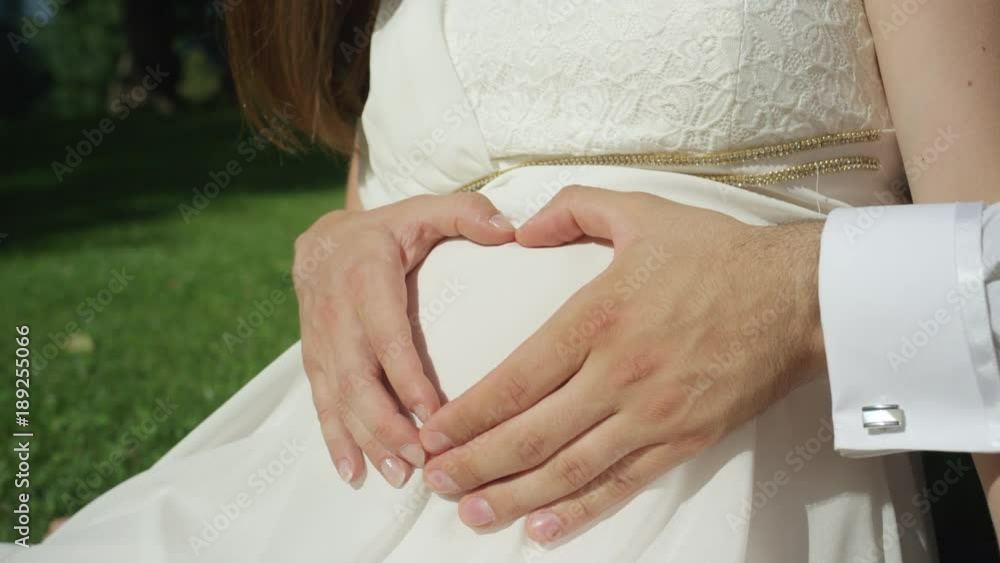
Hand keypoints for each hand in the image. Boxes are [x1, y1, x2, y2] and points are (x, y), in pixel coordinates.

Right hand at [293, 193, 514, 486]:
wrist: (321, 239)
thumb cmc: (386, 230)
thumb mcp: (423, 210)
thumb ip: (466, 214)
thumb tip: (511, 230)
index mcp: (365, 277)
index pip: (386, 335)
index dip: (406, 378)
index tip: (435, 415)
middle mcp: (335, 313)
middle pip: (358, 378)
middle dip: (387, 424)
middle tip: (422, 460)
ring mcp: (320, 340)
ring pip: (338, 398)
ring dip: (365, 439)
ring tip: (398, 474)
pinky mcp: (314, 360)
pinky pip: (321, 403)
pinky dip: (335, 440)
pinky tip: (353, 472)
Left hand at [418, 186, 825, 541]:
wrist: (797, 297)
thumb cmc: (716, 253)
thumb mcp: (640, 210)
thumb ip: (572, 209)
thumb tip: (519, 230)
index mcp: (598, 317)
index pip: (516, 378)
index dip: (468, 413)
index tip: (432, 432)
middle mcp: (618, 373)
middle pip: (531, 433)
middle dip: (475, 464)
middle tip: (434, 481)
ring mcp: (651, 414)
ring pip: (569, 468)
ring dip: (514, 496)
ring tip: (472, 514)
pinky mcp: (683, 440)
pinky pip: (623, 483)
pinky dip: (581, 509)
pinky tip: (544, 528)